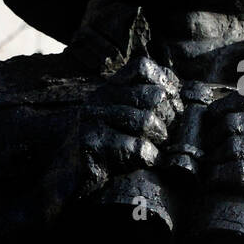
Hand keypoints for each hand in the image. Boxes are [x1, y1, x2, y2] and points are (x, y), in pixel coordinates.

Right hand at [38, 54, 182, 224]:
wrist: (66, 176)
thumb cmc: (103, 148)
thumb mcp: (121, 117)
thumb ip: (143, 102)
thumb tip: (177, 94)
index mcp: (109, 88)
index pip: (142, 67)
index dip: (165, 82)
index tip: (174, 102)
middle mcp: (99, 99)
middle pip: (152, 96)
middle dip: (169, 117)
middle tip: (168, 132)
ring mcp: (93, 120)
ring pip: (146, 121)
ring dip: (160, 138)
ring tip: (158, 147)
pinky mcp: (92, 145)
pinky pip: (135, 147)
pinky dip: (150, 156)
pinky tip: (148, 160)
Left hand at [203, 91, 243, 243]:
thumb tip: (206, 115)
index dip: (218, 110)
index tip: (205, 128)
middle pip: (231, 124)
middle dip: (211, 143)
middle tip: (206, 161)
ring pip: (230, 147)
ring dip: (212, 163)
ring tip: (209, 175)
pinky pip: (234, 170)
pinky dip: (216, 178)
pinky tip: (213, 185)